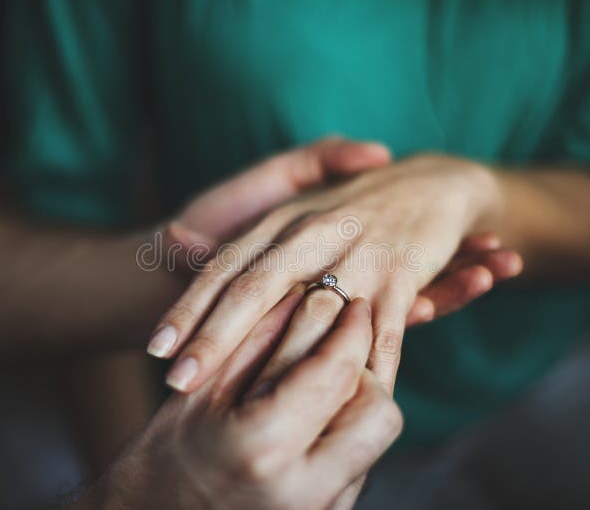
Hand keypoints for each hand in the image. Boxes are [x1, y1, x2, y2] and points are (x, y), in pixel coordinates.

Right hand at [75, 297, 401, 509]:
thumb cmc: (164, 455)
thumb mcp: (203, 388)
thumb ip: (262, 339)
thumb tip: (312, 294)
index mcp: (264, 447)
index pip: (337, 373)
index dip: (350, 328)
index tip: (349, 302)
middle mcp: (303, 491)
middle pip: (379, 412)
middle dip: (365, 370)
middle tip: (338, 347)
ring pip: (376, 440)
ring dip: (358, 399)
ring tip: (322, 380)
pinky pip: (360, 465)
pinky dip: (345, 430)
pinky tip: (312, 416)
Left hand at [151, 153, 518, 393]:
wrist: (432, 183)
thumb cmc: (354, 206)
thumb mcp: (293, 209)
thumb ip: (243, 237)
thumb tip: (170, 241)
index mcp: (282, 221)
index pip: (224, 266)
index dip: (188, 307)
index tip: (156, 349)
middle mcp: (313, 234)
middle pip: (254, 289)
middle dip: (214, 339)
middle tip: (177, 382)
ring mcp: (357, 254)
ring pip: (309, 315)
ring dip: (278, 363)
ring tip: (248, 405)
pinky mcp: (400, 274)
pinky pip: (376, 331)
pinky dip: (356, 372)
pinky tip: (336, 406)